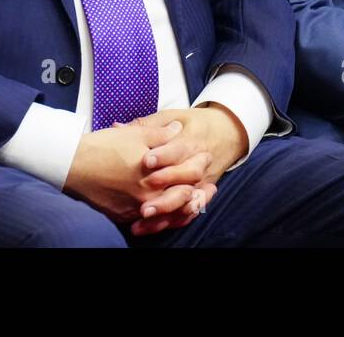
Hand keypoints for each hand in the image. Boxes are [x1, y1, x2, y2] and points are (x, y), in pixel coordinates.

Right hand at [63, 118, 213, 234]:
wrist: (72, 165)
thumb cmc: (103, 147)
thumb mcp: (136, 133)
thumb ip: (162, 134)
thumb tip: (180, 129)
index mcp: (156, 175)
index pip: (191, 174)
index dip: (201, 164)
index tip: (205, 157)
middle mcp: (148, 196)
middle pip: (184, 198)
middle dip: (197, 190)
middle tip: (205, 185)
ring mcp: (135, 209)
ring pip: (168, 214)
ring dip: (181, 207)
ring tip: (191, 200)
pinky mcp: (123, 216)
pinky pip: (149, 221)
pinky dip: (160, 215)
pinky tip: (164, 208)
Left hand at [131, 104, 248, 235]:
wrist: (225, 134)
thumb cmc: (190, 124)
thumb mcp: (170, 116)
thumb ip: (146, 125)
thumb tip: (117, 126)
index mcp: (193, 141)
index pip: (181, 149)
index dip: (164, 155)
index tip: (146, 160)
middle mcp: (200, 164)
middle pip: (189, 176)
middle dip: (168, 183)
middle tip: (147, 187)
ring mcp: (202, 182)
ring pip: (189, 199)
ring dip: (167, 209)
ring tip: (142, 214)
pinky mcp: (198, 197)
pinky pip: (186, 214)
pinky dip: (168, 222)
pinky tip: (144, 226)